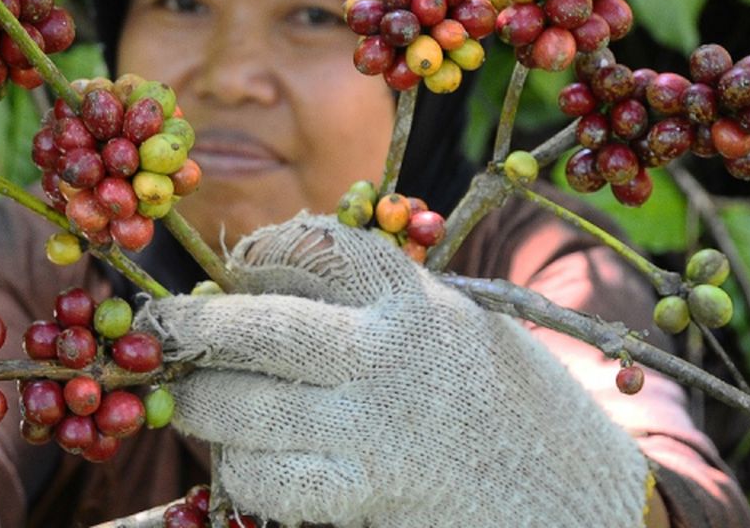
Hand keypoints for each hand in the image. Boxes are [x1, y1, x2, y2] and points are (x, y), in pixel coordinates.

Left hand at [139, 213, 651, 527]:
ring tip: (190, 402)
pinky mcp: (371, 494)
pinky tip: (244, 462)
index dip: (258, 254)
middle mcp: (388, 351)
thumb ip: (377, 297)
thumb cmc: (513, 400)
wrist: (590, 501)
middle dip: (192, 329)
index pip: (309, 247)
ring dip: (203, 406)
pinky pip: (271, 480)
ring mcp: (375, 427)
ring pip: (247, 409)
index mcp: (412, 294)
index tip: (236, 269)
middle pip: (259, 328)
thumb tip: (269, 283)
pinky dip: (243, 470)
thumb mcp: (459, 318)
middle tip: (159, 331)